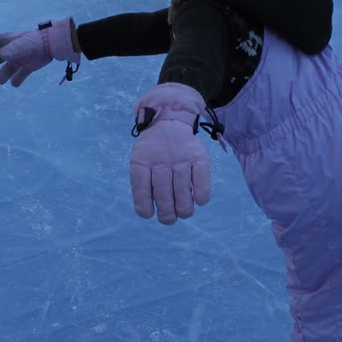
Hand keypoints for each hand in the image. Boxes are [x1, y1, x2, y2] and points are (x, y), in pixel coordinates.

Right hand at [0, 18, 79, 86]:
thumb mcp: (23, 44)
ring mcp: (20, 59)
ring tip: (0, 81)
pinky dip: (17, 80)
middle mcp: (12, 50)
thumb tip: (1, 55)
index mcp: (8, 40)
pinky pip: (20, 75)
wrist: (55, 44)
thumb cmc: (37, 41)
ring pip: (7, 69)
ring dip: (2, 75)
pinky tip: (15, 84)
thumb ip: (12, 50)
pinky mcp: (29, 66)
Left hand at [129, 83, 211, 224]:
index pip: (140, 187)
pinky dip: (201, 194)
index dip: (144, 206)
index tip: (148, 214)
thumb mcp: (140, 161)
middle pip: (163, 193)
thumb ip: (142, 183)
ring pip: (182, 190)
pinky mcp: (198, 157)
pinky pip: (201, 180)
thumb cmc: (153, 151)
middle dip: (166, 214)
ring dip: (183, 209)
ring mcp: (180, 158)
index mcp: (141, 161)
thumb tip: (148, 211)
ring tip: (183, 213)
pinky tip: (198, 201)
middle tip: (169, 219)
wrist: (168, 123)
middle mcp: (160, 160)